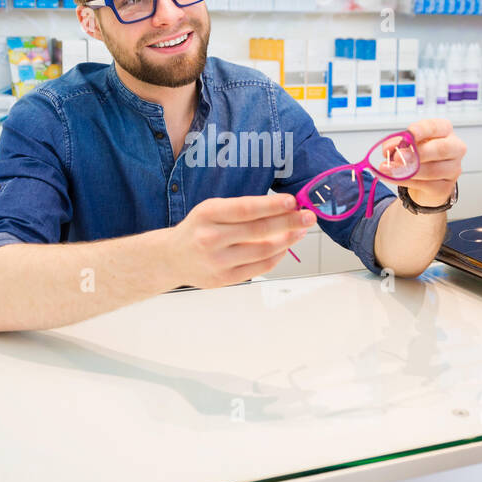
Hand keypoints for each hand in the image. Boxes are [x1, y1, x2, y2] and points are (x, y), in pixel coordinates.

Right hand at [171, 194, 314, 288]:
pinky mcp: (224, 279)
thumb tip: (284, 207)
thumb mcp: (211, 210)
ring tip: (301, 231)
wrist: (172, 258)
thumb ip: (242, 209)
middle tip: (309, 216)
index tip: (293, 202)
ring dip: (287, 239)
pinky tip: (285, 246)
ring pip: (263, 251)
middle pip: (259, 230)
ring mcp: (217, 262)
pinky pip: (260, 268)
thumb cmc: (198, 228)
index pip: (245, 209)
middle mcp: (210, 238)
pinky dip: (277, 256)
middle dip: (289, 222)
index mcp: (207, 214)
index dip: (272, 205)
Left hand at [378, 118, 465, 206]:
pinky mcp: (445, 187)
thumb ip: (398, 143)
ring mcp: (453, 169)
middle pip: (440, 149)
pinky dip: (405, 181)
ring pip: (431, 170)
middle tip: (398, 157)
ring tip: (387, 168)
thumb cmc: (420, 156)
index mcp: (445, 131)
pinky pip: (424, 184)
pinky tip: (392, 177)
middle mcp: (455, 148)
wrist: (426, 181)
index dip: (422, 130)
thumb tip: (389, 148)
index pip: (436, 127)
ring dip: (406, 171)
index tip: (409, 133)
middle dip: (417, 153)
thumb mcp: (408, 143)